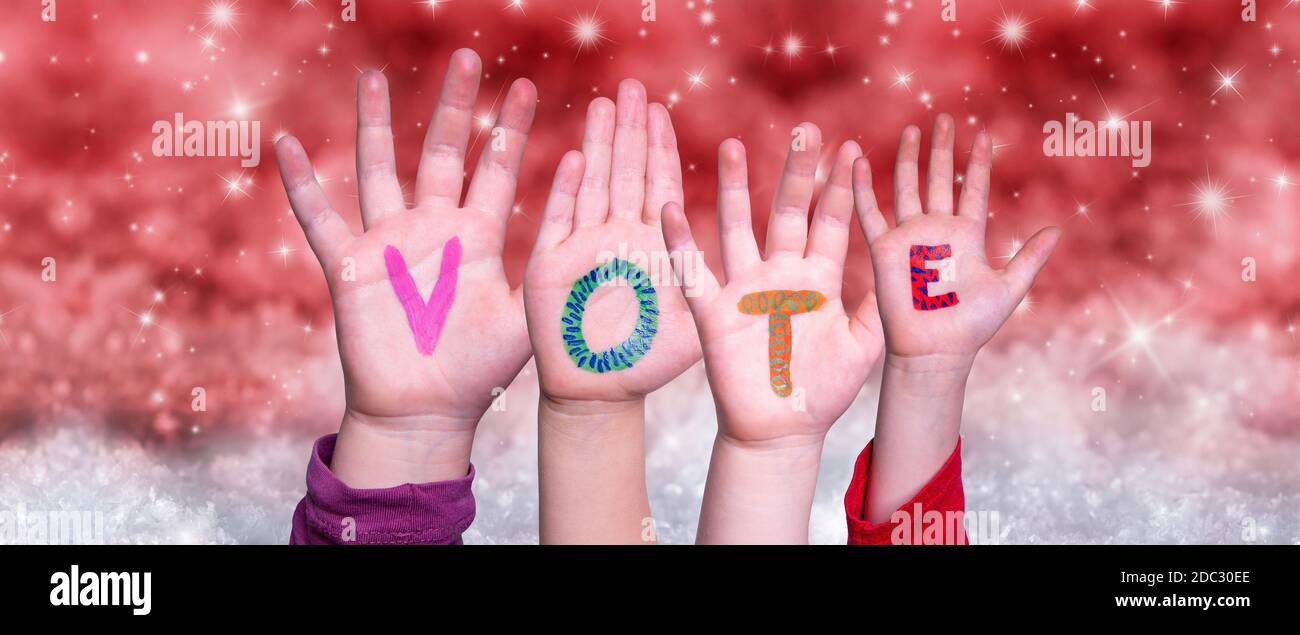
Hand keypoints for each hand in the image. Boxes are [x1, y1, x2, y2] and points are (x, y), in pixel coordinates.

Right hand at [275, 49, 535, 484]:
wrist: (428, 412)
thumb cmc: (481, 370)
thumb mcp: (527, 317)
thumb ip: (552, 272)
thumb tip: (597, 239)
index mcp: (478, 238)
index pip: (495, 170)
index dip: (508, 129)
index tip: (525, 85)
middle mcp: (434, 230)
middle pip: (441, 153)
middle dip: (455, 107)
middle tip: (467, 56)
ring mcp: (390, 245)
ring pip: (378, 171)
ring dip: (375, 125)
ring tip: (372, 77)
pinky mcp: (352, 269)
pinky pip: (320, 221)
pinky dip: (303, 186)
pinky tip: (287, 146)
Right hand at [524, 79, 699, 404]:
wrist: (599, 395)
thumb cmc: (649, 361)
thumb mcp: (692, 320)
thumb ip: (701, 278)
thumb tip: (721, 237)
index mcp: (653, 244)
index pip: (658, 185)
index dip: (659, 147)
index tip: (663, 109)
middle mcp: (618, 238)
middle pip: (624, 173)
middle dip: (629, 130)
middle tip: (634, 86)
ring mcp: (582, 248)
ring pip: (592, 186)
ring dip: (598, 146)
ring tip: (605, 104)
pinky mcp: (550, 267)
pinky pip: (558, 222)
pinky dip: (565, 191)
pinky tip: (572, 156)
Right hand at [662, 125, 883, 443]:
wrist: (781, 433)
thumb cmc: (823, 393)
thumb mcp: (864, 347)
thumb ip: (877, 305)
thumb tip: (904, 268)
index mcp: (819, 280)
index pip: (832, 223)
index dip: (841, 188)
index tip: (852, 149)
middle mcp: (782, 275)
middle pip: (789, 213)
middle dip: (797, 172)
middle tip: (806, 130)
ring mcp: (747, 290)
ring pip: (739, 229)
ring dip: (735, 189)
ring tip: (733, 147)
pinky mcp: (715, 314)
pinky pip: (694, 274)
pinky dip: (680, 244)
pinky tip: (668, 212)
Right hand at [852, 113, 1059, 522]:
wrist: (934, 350)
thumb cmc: (971, 326)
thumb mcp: (1010, 287)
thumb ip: (1030, 257)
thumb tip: (1058, 230)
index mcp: (968, 235)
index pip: (974, 188)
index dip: (979, 161)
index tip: (983, 133)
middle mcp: (937, 230)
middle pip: (940, 178)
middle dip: (943, 149)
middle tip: (946, 119)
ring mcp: (909, 237)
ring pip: (907, 187)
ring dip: (909, 159)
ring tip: (912, 130)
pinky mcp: (884, 249)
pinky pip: (869, 214)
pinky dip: (862, 188)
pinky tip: (857, 163)